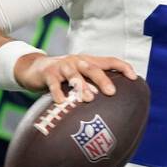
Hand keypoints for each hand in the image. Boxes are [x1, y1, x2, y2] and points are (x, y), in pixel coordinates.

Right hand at [14, 51, 136, 103]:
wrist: (33, 69)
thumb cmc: (62, 77)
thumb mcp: (78, 77)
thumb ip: (92, 86)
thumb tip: (112, 105)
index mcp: (87, 61)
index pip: (109, 61)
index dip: (122, 67)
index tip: (134, 78)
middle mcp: (77, 61)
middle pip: (92, 68)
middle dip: (103, 79)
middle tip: (111, 92)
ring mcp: (62, 66)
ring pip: (73, 73)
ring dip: (81, 85)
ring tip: (88, 98)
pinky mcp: (48, 73)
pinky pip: (53, 83)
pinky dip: (57, 92)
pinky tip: (62, 102)